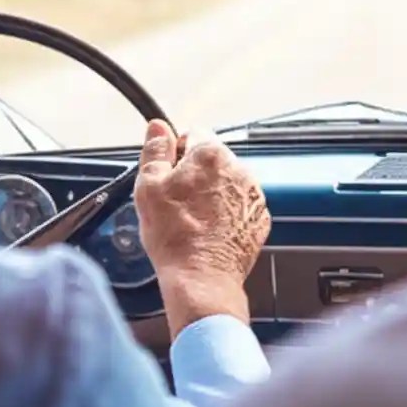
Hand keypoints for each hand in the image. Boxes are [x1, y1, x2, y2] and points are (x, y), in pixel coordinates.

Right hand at [134, 120, 270, 337]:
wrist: (201, 278)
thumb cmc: (174, 236)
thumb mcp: (149, 187)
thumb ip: (154, 151)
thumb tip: (157, 127)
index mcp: (211, 154)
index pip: (192, 134)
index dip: (175, 154)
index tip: (168, 175)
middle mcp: (238, 169)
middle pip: (211, 159)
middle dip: (195, 174)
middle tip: (176, 201)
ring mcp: (252, 195)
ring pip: (225, 183)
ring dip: (211, 194)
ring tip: (192, 220)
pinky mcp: (258, 219)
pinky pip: (238, 206)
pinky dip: (225, 213)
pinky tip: (208, 231)